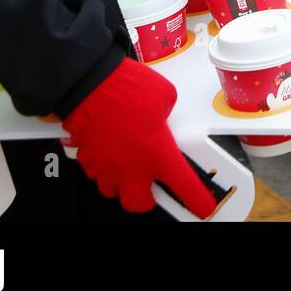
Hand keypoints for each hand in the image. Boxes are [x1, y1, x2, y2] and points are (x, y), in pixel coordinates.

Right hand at [63, 57, 216, 217]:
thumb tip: (163, 113)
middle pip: (139, 204)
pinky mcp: (88, 159)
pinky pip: (96, 173)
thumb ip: (168, 112)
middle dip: (147, 199)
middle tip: (153, 186)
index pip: (184, 187)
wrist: (91, 84)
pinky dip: (104, 168)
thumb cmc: (128, 89)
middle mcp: (132, 168)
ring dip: (122, 185)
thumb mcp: (165, 96)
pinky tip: (110, 153)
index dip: (196, 200)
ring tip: (129, 169)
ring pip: (113, 192)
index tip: (203, 207)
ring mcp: (107, 167)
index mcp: (159, 155)